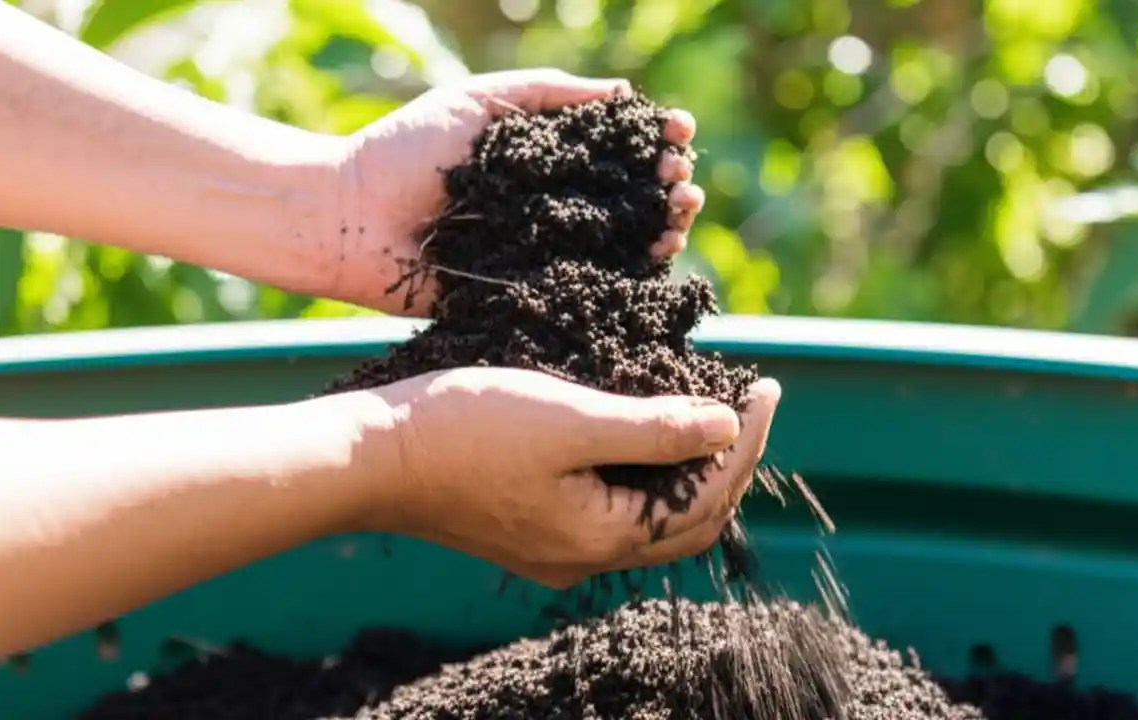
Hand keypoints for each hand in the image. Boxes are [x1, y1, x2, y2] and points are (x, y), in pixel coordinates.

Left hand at [326, 69, 705, 315]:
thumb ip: (548, 93)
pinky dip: (629, 276)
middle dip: (666, 185)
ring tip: (682, 212)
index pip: (612, 150)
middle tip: (682, 178)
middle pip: (627, 198)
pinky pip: (587, 287)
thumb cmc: (406, 151)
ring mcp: (541, 252)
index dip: (651, 140)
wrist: (350, 218)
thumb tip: (622, 91)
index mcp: (540, 160)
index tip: (678, 131)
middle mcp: (548, 207)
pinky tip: (657, 259)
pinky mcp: (527, 293)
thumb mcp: (480, 102)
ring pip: (619, 244)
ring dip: (661, 228)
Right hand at [347, 368, 779, 588]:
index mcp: (601, 537)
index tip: (766, 388)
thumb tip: (727, 427)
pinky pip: (614, 508)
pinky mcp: (532, 526)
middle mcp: (584, 556)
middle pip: (687, 520)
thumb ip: (653, 429)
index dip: (746, 443)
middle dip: (729, 462)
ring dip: (688, 469)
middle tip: (749, 404)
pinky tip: (644, 431)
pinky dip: (645, 472)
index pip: (706, 498)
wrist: (371, 457)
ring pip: (651, 516)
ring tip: (709, 413)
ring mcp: (556, 547)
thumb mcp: (569, 419)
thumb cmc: (464, 431)